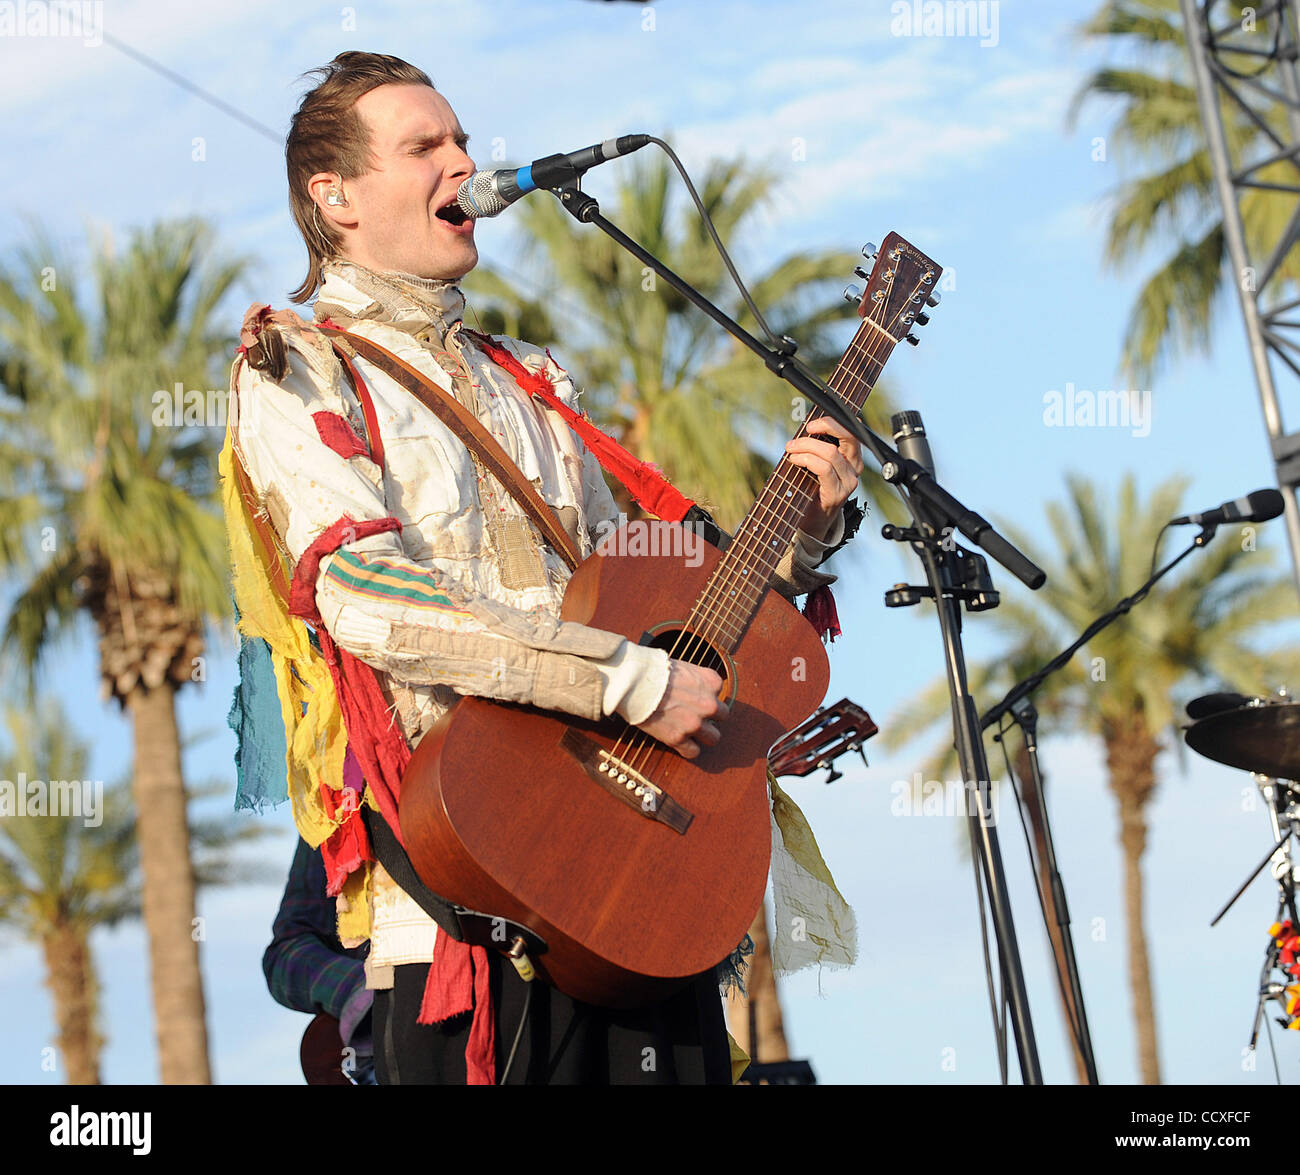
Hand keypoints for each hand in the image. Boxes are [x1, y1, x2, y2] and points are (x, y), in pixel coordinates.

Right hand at [637, 659, 728, 758]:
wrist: (634, 681)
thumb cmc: (654, 670)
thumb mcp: (683, 666)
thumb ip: (696, 679)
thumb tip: (694, 687)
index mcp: (711, 682)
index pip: (720, 692)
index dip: (706, 695)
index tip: (695, 696)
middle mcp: (708, 704)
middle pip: (722, 716)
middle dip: (710, 716)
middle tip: (694, 714)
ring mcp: (694, 723)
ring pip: (713, 738)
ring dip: (703, 735)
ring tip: (689, 730)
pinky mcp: (678, 738)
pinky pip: (693, 752)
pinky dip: (687, 749)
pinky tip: (679, 742)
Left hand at [784, 416, 864, 540]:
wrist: (813, 523)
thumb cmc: (811, 490)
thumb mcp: (815, 464)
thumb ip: (815, 448)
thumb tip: (803, 429)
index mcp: (852, 458)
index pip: (851, 432)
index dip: (832, 423)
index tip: (811, 424)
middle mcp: (855, 469)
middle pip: (848, 437)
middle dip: (824, 428)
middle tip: (802, 432)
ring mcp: (848, 482)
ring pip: (830, 453)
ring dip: (806, 447)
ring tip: (791, 449)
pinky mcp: (837, 494)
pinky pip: (823, 469)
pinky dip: (806, 460)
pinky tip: (795, 460)